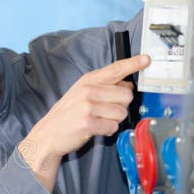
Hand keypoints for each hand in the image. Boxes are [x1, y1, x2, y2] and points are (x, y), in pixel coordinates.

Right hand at [19, 55, 149, 191]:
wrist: (48, 134)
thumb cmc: (67, 114)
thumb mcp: (81, 93)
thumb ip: (103, 87)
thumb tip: (127, 84)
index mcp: (87, 81)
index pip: (115, 69)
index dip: (133, 64)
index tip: (146, 59)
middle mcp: (88, 90)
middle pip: (126, 94)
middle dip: (121, 105)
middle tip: (106, 111)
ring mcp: (87, 107)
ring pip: (122, 112)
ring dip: (114, 120)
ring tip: (99, 120)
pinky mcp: (88, 123)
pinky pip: (113, 126)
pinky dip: (108, 130)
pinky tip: (96, 129)